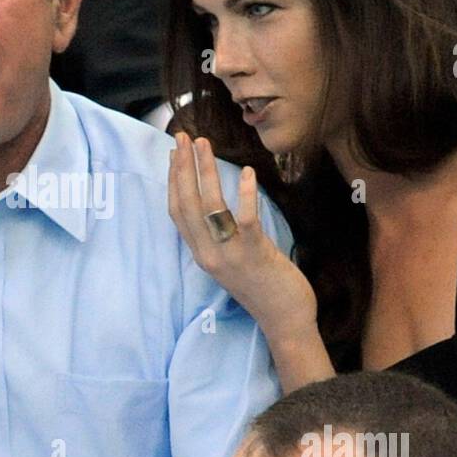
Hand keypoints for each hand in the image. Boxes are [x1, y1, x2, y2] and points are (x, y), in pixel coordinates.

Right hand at [168, 133, 317, 334]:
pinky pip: (244, 218)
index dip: (172, 181)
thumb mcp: (232, 260)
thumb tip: (218, 205)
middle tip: (182, 138)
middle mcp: (208, 254)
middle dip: (182, 167)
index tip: (173, 154)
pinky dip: (245, 193)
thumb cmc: (263, 286)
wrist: (283, 319)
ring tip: (204, 145)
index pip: (177, 212)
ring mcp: (229, 255)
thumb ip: (221, 236)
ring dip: (205, 171)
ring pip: (209, 207)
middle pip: (187, 204)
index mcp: (201, 254)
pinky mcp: (253, 253)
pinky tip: (247, 172)